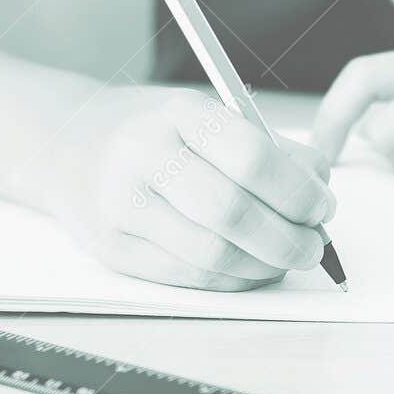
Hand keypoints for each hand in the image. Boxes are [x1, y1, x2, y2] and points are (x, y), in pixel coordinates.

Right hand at [41, 86, 334, 290]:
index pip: (251, 157)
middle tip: (313, 246)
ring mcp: (123, 206)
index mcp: (179, 112)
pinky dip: (233, 280)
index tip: (322, 208)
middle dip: (287, 239)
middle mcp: (144, 155)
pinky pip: (190, 277)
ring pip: (212, 254)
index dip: (298, 192)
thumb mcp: (212, 118)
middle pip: (232, 213)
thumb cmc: (159, 134)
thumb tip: (319, 193)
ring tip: (286, 258)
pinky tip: (251, 269)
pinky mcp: (115, 250)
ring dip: (264, 266)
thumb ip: (274, 150)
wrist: (71, 147)